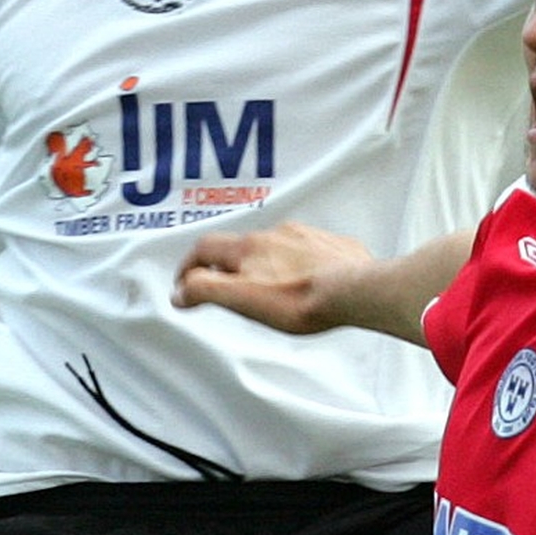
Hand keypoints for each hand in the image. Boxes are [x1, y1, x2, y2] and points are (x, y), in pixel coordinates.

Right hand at [173, 222, 371, 334]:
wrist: (355, 291)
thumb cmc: (300, 299)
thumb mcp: (240, 300)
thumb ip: (205, 291)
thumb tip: (181, 291)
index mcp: (247, 247)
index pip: (204, 248)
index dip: (189, 267)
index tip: (186, 284)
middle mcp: (275, 234)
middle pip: (239, 245)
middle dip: (227, 264)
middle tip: (225, 285)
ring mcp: (306, 238)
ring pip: (275, 245)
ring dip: (265, 262)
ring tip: (267, 284)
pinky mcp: (333, 246)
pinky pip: (308, 250)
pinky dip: (298, 262)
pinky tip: (305, 279)